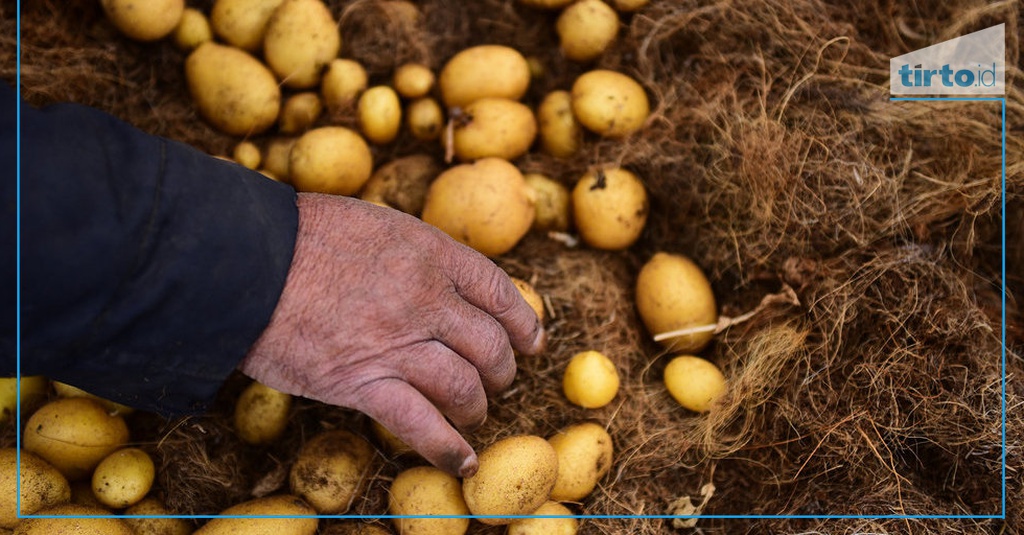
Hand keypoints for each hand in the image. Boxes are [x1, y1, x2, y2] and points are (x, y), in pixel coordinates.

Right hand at [240, 192, 544, 476]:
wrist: (243, 261)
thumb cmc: (298, 235)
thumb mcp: (372, 224)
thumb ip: (411, 252)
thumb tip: (434, 275)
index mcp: (431, 253)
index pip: (500, 292)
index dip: (523, 323)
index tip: (530, 342)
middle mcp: (425, 298)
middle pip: (489, 346)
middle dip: (501, 371)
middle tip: (494, 382)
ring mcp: (396, 343)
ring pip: (464, 387)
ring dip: (476, 408)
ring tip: (472, 416)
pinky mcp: (362, 384)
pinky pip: (420, 425)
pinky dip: (447, 449)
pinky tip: (461, 462)